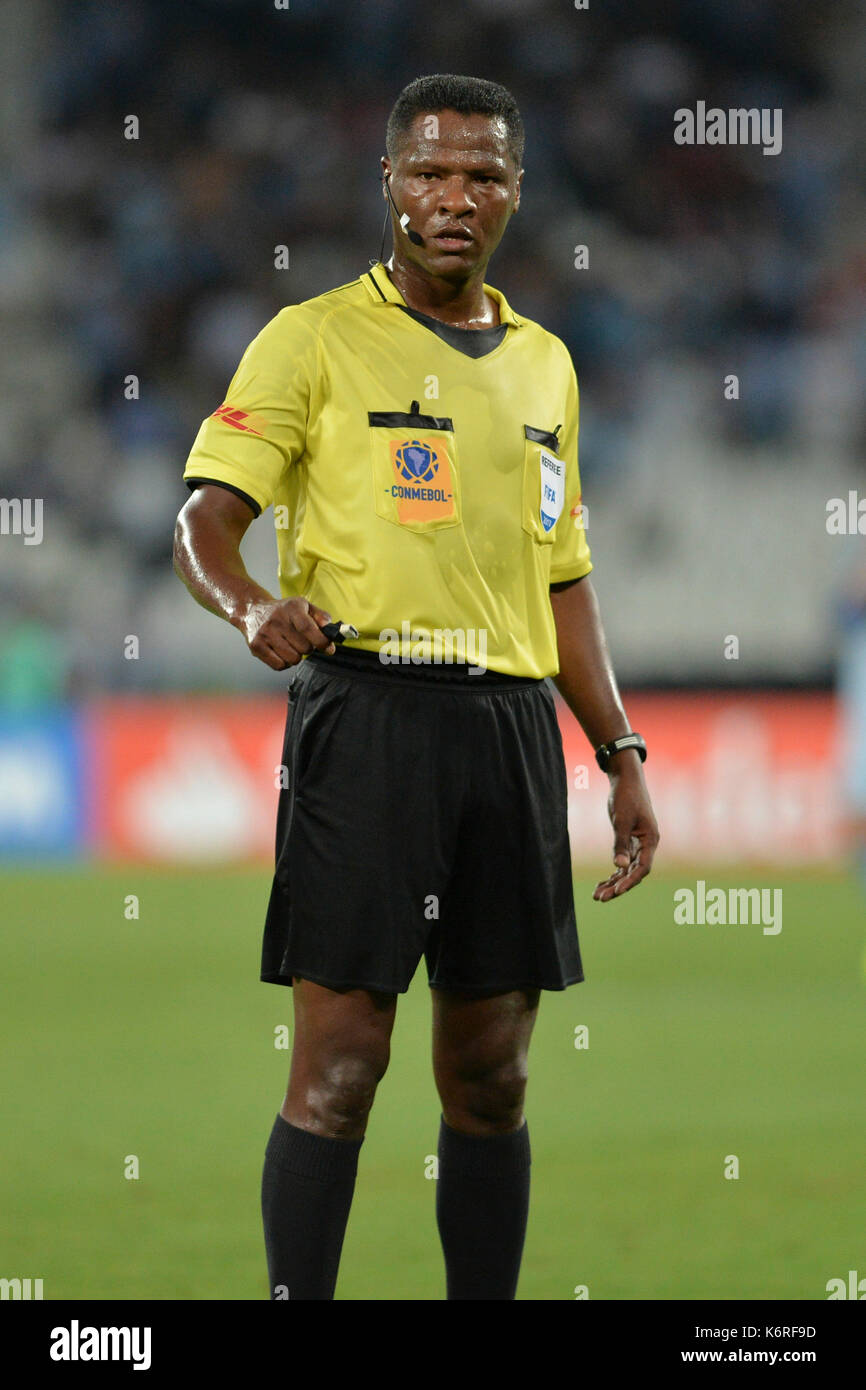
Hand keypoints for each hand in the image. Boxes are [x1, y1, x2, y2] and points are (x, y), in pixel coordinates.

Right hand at [240, 596, 335, 669]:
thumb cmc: (283, 610)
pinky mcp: (256, 647)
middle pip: (304, 648)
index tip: (328, 648)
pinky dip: (285, 663)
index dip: (321, 641)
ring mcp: (265, 635)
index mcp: (291, 609)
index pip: (308, 628)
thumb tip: (331, 630)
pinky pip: (279, 666)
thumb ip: (321, 616)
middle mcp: (276, 621)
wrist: (252, 611)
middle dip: (309, 648)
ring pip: (293, 659)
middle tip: (303, 642)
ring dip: (297, 656)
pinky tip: (282, 652)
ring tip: (291, 646)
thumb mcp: (303, 606)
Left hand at [593, 758, 658, 901]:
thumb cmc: (626, 796)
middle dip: (617, 887)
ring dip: (613, 883)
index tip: (615, 892)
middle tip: (600, 898)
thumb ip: (621, 843)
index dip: (629, 881)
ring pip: (627, 870)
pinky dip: (612, 873)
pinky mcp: (629, 841)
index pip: (642, 867)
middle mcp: (647, 845)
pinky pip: (622, 862)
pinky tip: (601, 883)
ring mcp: (639, 844)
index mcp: (651, 839)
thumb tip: (619, 866)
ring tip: (597, 896)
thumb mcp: (621, 819)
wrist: (626, 778)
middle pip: (634, 872)